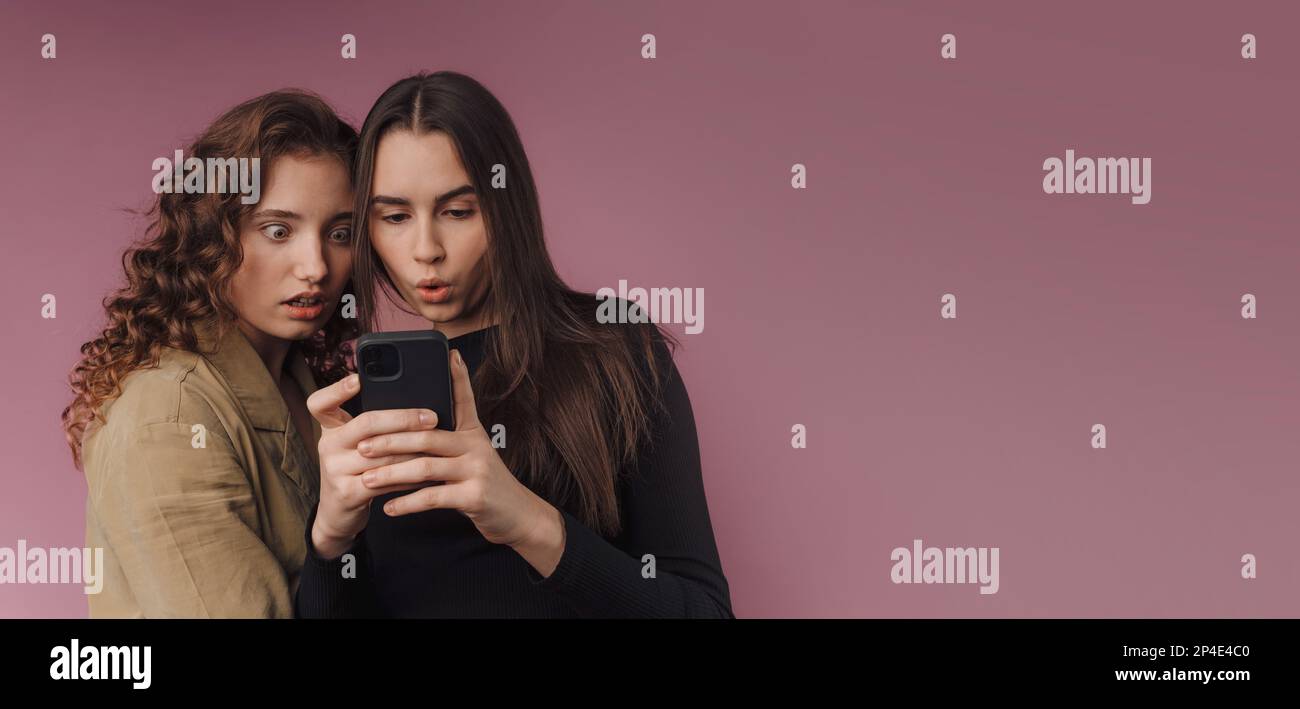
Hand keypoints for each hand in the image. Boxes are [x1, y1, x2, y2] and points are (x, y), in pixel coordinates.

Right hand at [306, 373, 433, 558]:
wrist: (338, 514)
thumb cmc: (356, 470)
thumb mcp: (356, 445)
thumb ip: (374, 426)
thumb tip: (418, 401)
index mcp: (331, 429)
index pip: (320, 403)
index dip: (337, 389)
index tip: (359, 377)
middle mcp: (328, 445)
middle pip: (365, 423)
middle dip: (403, 418)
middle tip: (431, 417)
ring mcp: (335, 470)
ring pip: (381, 454)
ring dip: (414, 448)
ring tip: (439, 441)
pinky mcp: (348, 493)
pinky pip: (385, 480)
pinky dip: (409, 476)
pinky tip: (428, 471)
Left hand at [355, 350, 561, 554]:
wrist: (517, 514)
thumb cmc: (485, 483)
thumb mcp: (474, 452)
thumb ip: (452, 436)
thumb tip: (422, 421)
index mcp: (472, 433)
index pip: (463, 399)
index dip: (457, 377)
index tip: (448, 355)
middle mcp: (475, 446)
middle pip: (427, 436)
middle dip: (391, 440)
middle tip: (362, 445)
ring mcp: (476, 470)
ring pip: (426, 467)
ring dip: (392, 474)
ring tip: (367, 479)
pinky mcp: (474, 496)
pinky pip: (433, 497)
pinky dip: (407, 503)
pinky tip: (388, 507)